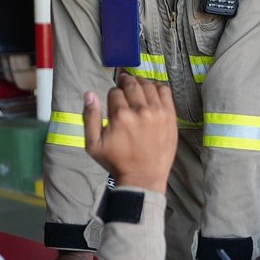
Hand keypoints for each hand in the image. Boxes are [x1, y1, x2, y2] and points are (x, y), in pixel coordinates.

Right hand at [85, 73, 175, 192]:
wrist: (143, 178)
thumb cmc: (117, 162)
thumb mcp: (93, 145)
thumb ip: (89, 117)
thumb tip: (90, 94)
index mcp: (120, 116)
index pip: (114, 92)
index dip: (112, 94)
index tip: (114, 98)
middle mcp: (139, 111)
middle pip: (132, 85)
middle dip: (125, 82)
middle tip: (124, 82)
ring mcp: (157, 112)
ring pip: (148, 85)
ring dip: (140, 83)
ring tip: (137, 85)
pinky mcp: (170, 116)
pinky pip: (165, 92)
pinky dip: (157, 87)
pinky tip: (152, 91)